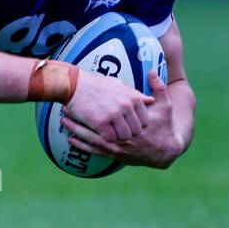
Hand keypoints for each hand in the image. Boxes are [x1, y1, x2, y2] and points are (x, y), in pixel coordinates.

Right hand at [62, 66, 153, 142]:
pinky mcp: (101, 122)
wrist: (75, 85)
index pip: (145, 121)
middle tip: (118, 130)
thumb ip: (136, 95)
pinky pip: (110, 138)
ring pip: (124, 136)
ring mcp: (114, 114)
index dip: (137, 125)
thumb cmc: (96, 84)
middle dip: (128, 133)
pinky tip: (100, 132)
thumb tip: (150, 100)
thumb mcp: (120, 85)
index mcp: (134, 97)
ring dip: (117, 137)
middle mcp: (126, 106)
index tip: (129, 125)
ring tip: (109, 131)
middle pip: (136, 131)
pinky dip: (106, 138)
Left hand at [64, 69, 182, 168]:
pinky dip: (82, 146)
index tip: (79, 96)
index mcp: (131, 123)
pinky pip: (95, 151)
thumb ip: (158, 88)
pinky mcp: (115, 156)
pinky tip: (71, 139)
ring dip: (76, 130)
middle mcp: (122, 137)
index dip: (92, 105)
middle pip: (95, 126)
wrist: (165, 151)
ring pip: (92, 139)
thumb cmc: (163, 127)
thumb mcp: (165, 107)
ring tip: (64, 121)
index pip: (109, 113)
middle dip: (80, 117)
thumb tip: (152, 72)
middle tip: (66, 107)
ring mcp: (117, 148)